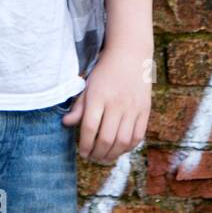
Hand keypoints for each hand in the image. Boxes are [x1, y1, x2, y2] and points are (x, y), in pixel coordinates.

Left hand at [61, 47, 152, 163]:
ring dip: (113, 154)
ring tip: (105, 157)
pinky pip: (137, 136)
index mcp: (99, 96)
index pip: (90, 127)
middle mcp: (116, 103)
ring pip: (123, 141)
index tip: (82, 152)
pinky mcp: (145, 110)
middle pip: (107, 138)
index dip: (85, 144)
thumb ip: (79, 106)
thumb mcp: (88, 85)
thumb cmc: (105, 72)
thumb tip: (66, 123)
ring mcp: (132, 107)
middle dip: (97, 153)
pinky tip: (120, 148)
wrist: (130, 55)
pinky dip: (128, 147)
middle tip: (92, 157)